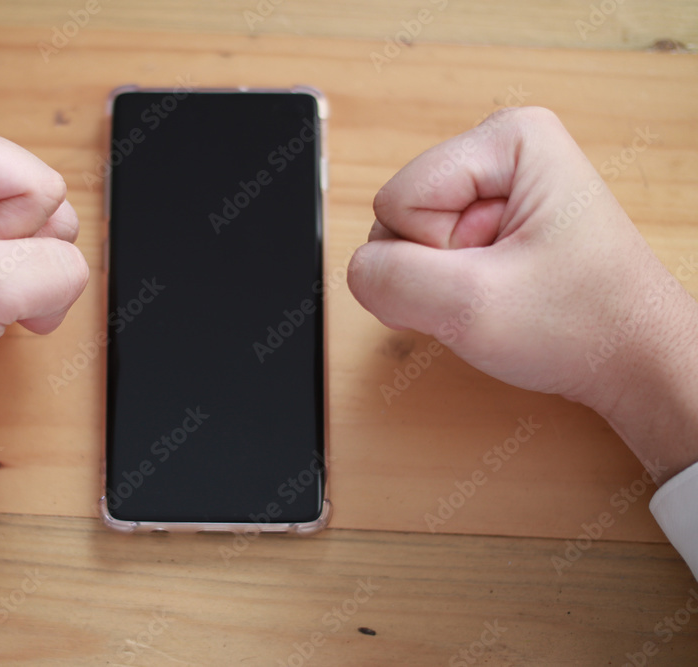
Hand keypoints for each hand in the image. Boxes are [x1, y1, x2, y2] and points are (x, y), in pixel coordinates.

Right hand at [347, 106, 697, 479]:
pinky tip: (497, 296)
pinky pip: (427, 253)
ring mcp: (494, 187)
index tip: (493, 276)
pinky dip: (450, 289)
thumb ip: (388, 280)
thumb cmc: (584, 327)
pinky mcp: (490, 218)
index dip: (432, 256)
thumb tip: (358, 270)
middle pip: (399, 215)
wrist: (634, 362)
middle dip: (434, 270)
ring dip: (442, 284)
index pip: (397, 201)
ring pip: (407, 239)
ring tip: (503, 294)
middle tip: (496, 290)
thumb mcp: (470, 307)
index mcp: (508, 140)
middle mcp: (500, 151)